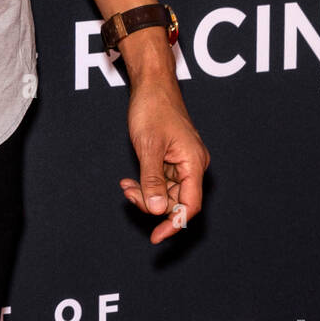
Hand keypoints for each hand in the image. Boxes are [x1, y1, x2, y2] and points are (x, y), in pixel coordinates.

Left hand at [120, 80, 209, 243]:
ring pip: (166, 192)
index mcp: (194, 163)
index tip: (155, 237)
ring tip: (125, 186)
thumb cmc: (153, 108)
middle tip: (128, 194)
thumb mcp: (148, 146)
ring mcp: (182, 162)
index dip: (173, 224)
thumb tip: (156, 210)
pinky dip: (145, 183)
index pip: (189, 206)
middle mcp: (192, 165)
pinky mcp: (172, 158)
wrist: (151, 83)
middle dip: (151, 203)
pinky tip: (129, 182)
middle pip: (176, 201)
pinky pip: (161, 180)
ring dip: (145, 194)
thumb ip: (152, 179)